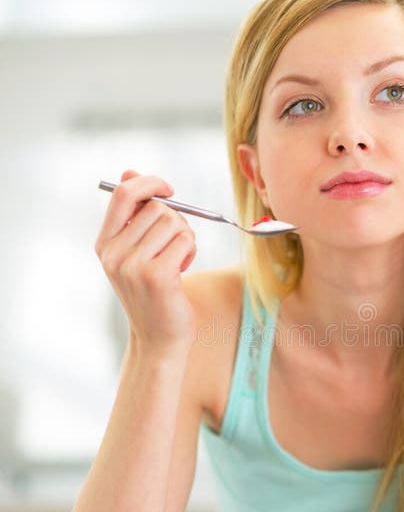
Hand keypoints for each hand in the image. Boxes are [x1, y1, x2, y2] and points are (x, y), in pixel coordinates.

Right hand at [95, 171, 197, 356]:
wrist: (159, 339)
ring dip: (185, 237)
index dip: (149, 183)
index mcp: (104, 244)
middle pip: (156, 207)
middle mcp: (114, 254)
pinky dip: (190, 250)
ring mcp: (133, 265)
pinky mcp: (157, 276)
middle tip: (175, 245)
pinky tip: (183, 268)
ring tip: (178, 260)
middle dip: (175, 220)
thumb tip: (130, 172)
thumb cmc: (153, 294)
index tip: (168, 189)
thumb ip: (133, 215)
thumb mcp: (136, 253)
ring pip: (174, 222)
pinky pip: (185, 240)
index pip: (124, 194)